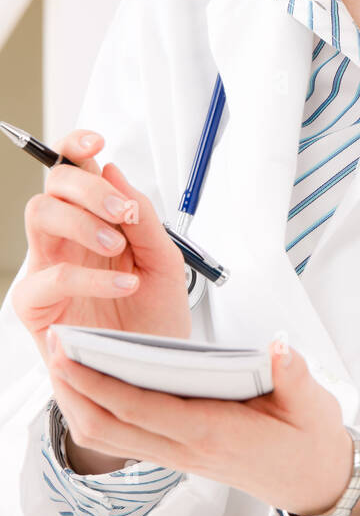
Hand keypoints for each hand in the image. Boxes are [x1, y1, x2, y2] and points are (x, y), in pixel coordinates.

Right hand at [13, 128, 189, 365]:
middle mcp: (67, 240)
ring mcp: (48, 269)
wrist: (153, 374)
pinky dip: (89, 276)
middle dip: (86, 186)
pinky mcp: (37, 307)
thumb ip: (144, 216)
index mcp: (96, 221)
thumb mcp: (166, 261)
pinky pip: (49, 277)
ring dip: (82, 221)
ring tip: (119, 244)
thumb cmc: (156, 318)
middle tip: (123, 211)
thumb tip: (112, 170)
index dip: (76, 146)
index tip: (96, 141)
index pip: (74, 171)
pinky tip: (123, 285)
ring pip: (40, 215)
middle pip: (53, 185)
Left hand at [44, 332, 359, 515]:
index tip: (76, 356)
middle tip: (57, 352)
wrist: (314, 481)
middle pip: (113, 428)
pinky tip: (97, 387)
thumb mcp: (312, 404)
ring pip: (114, 438)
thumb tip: (281, 349)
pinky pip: (128, 438)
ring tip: (67, 365)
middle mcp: (188, 449)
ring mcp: (181, 455)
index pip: (144, 409)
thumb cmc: (308, 440)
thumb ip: (294, 376)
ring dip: (83, 405)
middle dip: (78, 391)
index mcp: (214, 432)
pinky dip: (104, 414)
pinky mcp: (181, 454)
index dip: (104, 384)